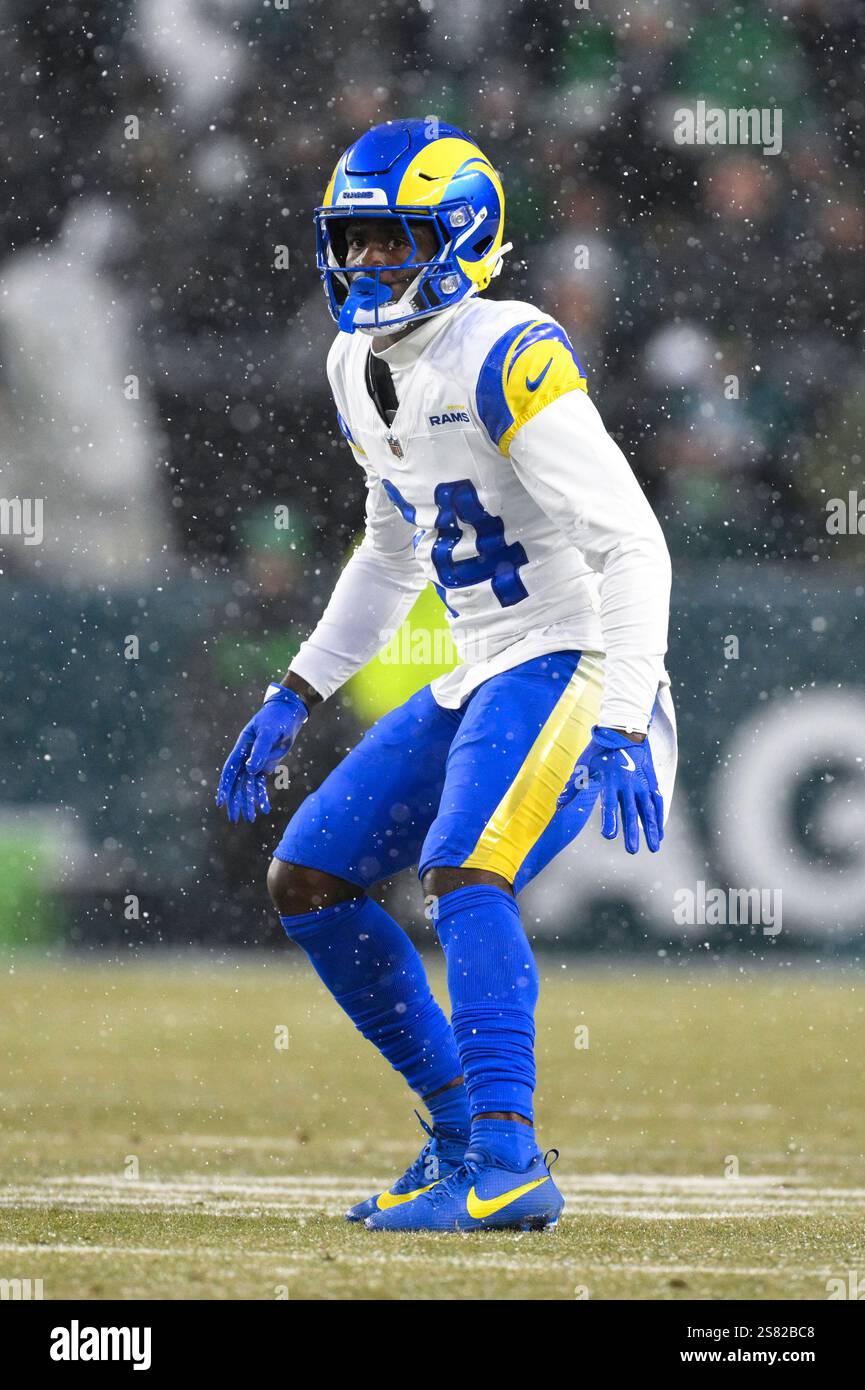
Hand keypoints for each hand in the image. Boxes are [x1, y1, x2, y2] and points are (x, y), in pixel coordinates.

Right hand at [216, 684, 307, 823]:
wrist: (288, 714)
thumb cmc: (276, 719)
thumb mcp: (269, 732)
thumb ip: (260, 750)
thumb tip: (251, 771)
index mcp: (242, 747)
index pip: (230, 770)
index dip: (225, 786)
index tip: (220, 801)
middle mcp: (245, 757)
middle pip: (237, 783)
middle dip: (235, 800)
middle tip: (234, 818)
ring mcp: (255, 762)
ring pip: (248, 786)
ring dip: (248, 802)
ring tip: (250, 818)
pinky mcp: (265, 765)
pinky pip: (260, 784)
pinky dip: (261, 796)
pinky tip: (264, 808)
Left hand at [557, 724, 663, 853]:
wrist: (624, 728)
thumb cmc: (600, 749)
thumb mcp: (584, 765)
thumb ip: (573, 787)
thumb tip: (559, 805)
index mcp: (610, 780)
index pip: (609, 803)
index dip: (609, 819)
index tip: (608, 835)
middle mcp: (628, 783)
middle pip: (631, 811)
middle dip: (631, 832)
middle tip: (632, 850)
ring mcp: (642, 782)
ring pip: (648, 809)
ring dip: (650, 829)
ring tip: (653, 848)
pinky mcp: (651, 780)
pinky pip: (657, 801)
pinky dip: (659, 816)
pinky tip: (660, 831)